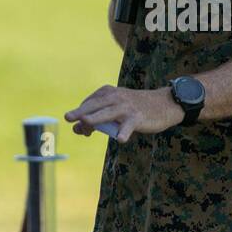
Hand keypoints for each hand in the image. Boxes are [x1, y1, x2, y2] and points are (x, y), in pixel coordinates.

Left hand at [65, 85, 182, 142]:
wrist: (164, 104)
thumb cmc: (134, 108)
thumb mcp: (115, 109)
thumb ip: (96, 118)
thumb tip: (76, 129)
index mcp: (108, 92)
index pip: (89, 104)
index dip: (81, 116)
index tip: (81, 129)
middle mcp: (115, 97)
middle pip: (95, 105)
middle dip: (81, 112)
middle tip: (67, 117)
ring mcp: (126, 107)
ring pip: (108, 113)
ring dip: (96, 118)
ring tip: (85, 124)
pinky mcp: (137, 118)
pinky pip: (129, 126)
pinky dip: (124, 132)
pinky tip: (120, 139)